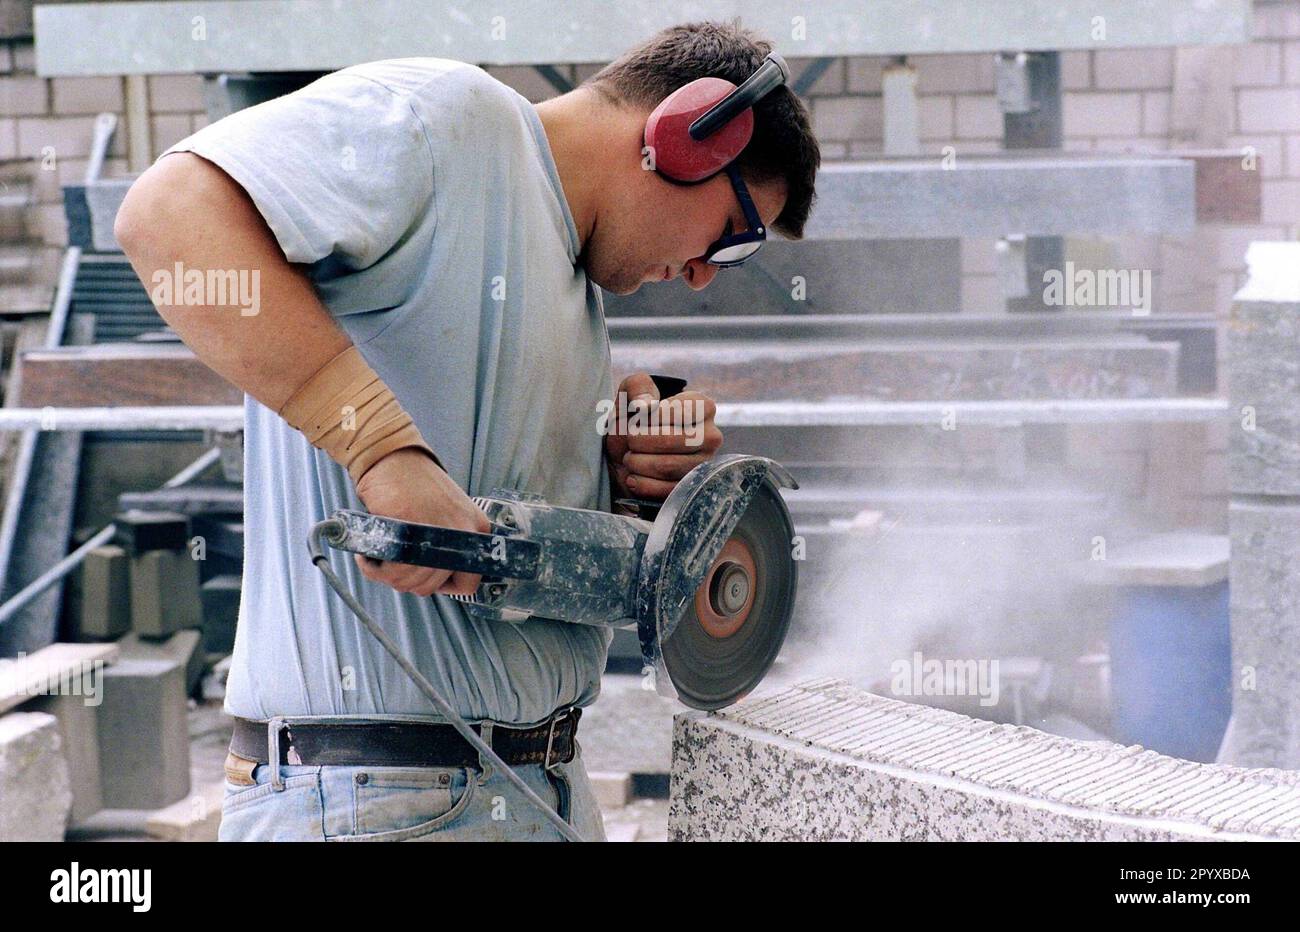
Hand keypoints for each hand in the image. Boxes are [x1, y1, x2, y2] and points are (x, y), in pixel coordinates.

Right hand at [353, 447, 490, 596]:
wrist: (393, 457)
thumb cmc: (414, 482)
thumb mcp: (446, 513)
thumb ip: (446, 545)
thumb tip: (433, 578)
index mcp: (475, 529)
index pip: (469, 582)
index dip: (442, 586)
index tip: (425, 577)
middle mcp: (463, 533)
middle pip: (432, 585)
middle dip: (407, 581)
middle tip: (391, 566)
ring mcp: (438, 532)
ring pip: (411, 580)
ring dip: (389, 576)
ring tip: (379, 559)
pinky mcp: (410, 530)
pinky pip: (390, 568)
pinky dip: (373, 568)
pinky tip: (369, 556)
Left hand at [604, 372, 722, 500]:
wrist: (627, 453)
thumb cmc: (633, 419)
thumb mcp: (630, 394)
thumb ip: (638, 387)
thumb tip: (646, 405)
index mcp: (703, 406)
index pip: (674, 411)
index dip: (648, 418)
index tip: (636, 419)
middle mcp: (711, 435)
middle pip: (670, 440)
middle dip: (638, 442)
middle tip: (629, 441)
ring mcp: (704, 464)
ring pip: (666, 467)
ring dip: (637, 463)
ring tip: (629, 458)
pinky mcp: (691, 489)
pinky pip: (665, 490)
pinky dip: (640, 484)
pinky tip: (632, 477)